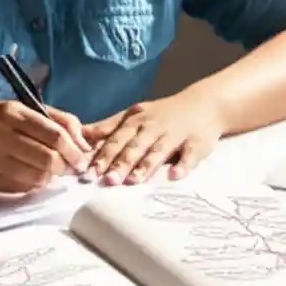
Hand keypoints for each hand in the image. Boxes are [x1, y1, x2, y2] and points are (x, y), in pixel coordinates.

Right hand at [0, 101, 91, 193]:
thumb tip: (84, 143)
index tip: (83, 157)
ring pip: (38, 176)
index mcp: (11, 113)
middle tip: (72, 168)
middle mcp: (0, 136)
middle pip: (48, 158)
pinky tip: (35, 176)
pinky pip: (23, 188)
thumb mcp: (19, 109)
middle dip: (66, 166)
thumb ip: (55, 120)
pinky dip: (36, 184)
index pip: (54, 134)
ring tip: (53, 171)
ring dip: (53, 177)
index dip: (74, 149)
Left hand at [81, 92, 225, 184]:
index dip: (102, 156)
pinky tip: (174, 175)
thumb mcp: (134, 115)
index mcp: (136, 120)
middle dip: (120, 163)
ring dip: (145, 166)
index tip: (88, 172)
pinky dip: (183, 165)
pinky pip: (189, 155)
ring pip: (158, 151)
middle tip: (107, 181)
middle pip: (134, 146)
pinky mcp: (197, 143)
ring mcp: (175, 134)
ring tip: (133, 181)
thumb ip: (109, 127)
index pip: (116, 139)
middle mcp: (153, 126)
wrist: (204, 104)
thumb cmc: (163, 114)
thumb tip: (80, 136)